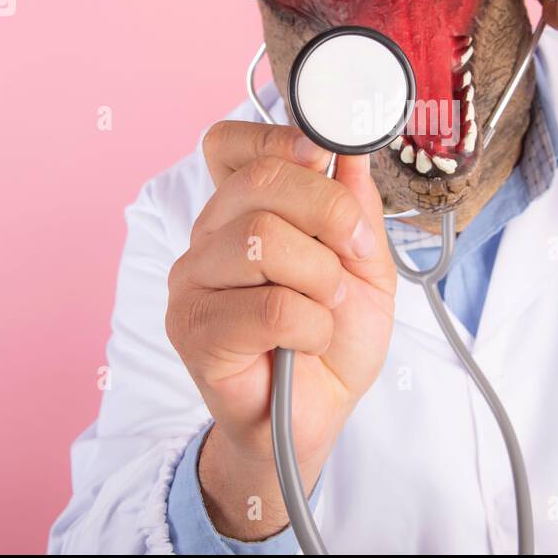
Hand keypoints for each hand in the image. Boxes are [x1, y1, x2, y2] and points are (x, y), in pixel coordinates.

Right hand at [165, 121, 395, 539]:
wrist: (316, 418)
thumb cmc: (331, 341)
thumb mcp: (364, 264)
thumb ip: (354, 206)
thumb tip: (347, 148)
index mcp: (240, 212)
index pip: (229, 143)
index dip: (279, 138)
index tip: (325, 157)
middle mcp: (207, 239)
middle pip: (261, 182)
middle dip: (329, 211)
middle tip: (354, 251)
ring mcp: (192, 283)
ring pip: (264, 240)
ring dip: (322, 278)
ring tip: (326, 308)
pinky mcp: (194, 331)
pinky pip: (269, 305)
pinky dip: (311, 325)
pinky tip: (307, 341)